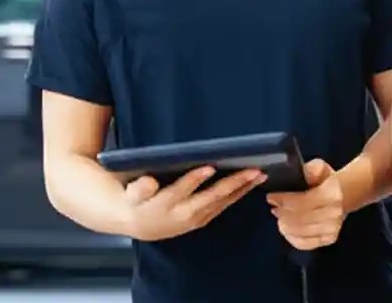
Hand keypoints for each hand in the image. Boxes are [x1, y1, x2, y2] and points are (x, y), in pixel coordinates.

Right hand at [121, 166, 265, 240]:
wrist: (139, 224)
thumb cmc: (136, 202)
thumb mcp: (131, 194)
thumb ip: (139, 189)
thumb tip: (149, 182)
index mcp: (164, 204)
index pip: (181, 191)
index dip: (194, 179)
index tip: (209, 167)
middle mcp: (184, 214)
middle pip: (210, 198)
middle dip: (233, 184)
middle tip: (252, 170)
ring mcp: (196, 218)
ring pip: (222, 203)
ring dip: (243, 189)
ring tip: (260, 175)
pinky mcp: (204, 218)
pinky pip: (224, 206)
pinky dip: (239, 194)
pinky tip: (252, 183)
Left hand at [266, 159, 345, 250]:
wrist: (344, 196)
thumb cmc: (327, 182)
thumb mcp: (320, 168)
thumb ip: (312, 169)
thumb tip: (304, 175)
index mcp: (332, 194)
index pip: (303, 201)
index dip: (284, 200)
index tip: (271, 197)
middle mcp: (334, 214)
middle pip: (300, 218)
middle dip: (283, 213)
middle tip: (274, 206)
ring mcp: (332, 229)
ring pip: (300, 231)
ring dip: (285, 224)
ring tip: (279, 216)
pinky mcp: (328, 239)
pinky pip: (304, 243)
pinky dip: (291, 237)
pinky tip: (286, 228)